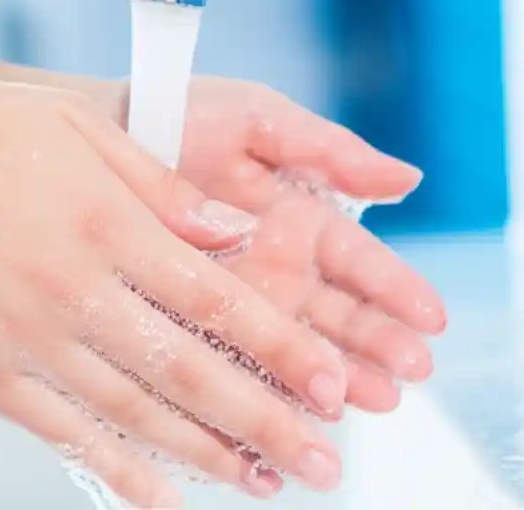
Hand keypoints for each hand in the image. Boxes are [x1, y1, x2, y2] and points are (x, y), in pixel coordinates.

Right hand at [0, 80, 349, 504]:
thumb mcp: (73, 129)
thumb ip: (158, 183)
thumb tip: (231, 229)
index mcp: (107, 223)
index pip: (218, 298)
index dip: (283, 347)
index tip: (334, 384)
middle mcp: (76, 290)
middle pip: (191, 370)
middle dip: (268, 419)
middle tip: (325, 461)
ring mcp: (28, 340)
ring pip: (137, 411)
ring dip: (209, 452)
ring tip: (265, 481)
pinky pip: (63, 430)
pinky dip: (117, 468)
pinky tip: (162, 496)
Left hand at [126, 76, 446, 412]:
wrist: (94, 131)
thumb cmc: (176, 114)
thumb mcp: (258, 120)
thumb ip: (328, 151)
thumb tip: (408, 178)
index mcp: (300, 219)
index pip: (359, 263)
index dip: (395, 291)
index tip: (430, 320)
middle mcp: (275, 267)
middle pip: (337, 316)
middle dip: (376, 346)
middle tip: (408, 374)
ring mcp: (236, 298)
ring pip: (294, 347)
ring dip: (335, 376)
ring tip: (368, 402)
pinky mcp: (191, 320)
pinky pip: (233, 359)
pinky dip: (263, 388)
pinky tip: (291, 410)